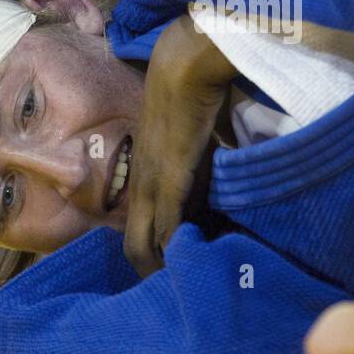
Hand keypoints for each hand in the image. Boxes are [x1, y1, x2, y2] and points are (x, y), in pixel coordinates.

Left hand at [124, 13, 239, 275]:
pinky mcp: (169, 182)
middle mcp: (142, 186)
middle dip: (155, 272)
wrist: (183, 65)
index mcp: (146, 175)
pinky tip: (190, 267)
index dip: (157, 253)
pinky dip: (175, 252)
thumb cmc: (190, 93)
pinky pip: (166, 230)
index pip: (141, 229)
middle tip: (181, 288)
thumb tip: (219, 182)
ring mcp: (151, 186)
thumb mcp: (190, 139)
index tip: (179, 269)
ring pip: (144, 246)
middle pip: (134, 248)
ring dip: (166, 267)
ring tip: (188, 284)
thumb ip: (200, 165)